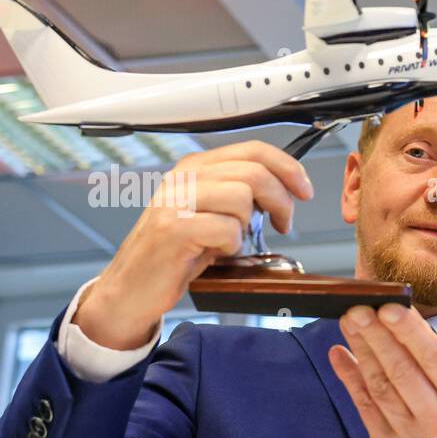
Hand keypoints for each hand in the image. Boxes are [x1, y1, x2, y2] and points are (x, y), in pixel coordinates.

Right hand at [75, 141, 312, 348]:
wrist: (133, 287)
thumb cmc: (175, 253)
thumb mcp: (211, 214)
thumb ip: (239, 194)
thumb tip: (284, 187)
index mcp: (195, 167)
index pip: (253, 149)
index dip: (288, 167)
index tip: (304, 189)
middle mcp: (184, 178)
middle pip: (253, 172)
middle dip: (280, 201)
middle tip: (281, 224)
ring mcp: (175, 201)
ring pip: (241, 197)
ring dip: (248, 225)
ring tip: (233, 241)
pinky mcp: (173, 228)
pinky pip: (226, 229)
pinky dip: (231, 246)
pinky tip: (217, 253)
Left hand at [329, 303, 436, 437]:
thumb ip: (435, 363)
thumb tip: (396, 321)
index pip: (434, 360)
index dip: (409, 332)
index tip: (388, 307)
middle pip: (402, 372)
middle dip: (377, 337)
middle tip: (358, 308)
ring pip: (380, 387)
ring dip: (362, 351)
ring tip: (350, 322)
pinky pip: (364, 406)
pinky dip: (350, 378)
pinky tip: (339, 354)